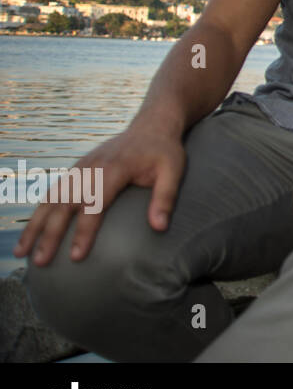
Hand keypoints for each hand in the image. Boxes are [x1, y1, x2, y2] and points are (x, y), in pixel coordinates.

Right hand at [15, 125, 185, 265]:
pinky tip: (31, 232)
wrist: (151, 126)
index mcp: (115, 168)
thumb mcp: (174, 170)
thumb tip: (159, 228)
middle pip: (65, 203)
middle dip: (50, 234)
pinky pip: (52, 192)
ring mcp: (80, 168)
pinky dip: (39, 212)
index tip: (76, 256)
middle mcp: (91, 168)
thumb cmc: (164, 152)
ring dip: (35, 225)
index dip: (84, 230)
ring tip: (22, 252)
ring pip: (51, 198)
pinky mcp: (76, 170)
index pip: (94, 203)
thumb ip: (166, 198)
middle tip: (40, 262)